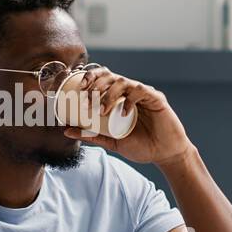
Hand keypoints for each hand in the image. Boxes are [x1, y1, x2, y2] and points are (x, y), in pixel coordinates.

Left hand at [62, 66, 192, 166]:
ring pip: (123, 81)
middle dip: (96, 84)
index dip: (90, 77)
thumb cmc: (142, 146)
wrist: (165, 155)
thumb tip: (66, 130)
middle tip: (87, 100)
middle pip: (110, 75)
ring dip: (109, 93)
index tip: (79, 88)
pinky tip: (124, 112)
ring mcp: (144, 94)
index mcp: (120, 97)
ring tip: (102, 110)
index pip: (102, 78)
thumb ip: (92, 135)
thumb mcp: (112, 141)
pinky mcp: (157, 99)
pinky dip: (129, 99)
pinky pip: (140, 91)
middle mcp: (130, 92)